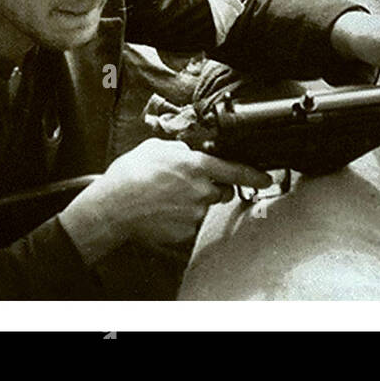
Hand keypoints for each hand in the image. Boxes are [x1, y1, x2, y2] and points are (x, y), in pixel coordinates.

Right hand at [61, 139, 271, 255]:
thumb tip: (190, 153)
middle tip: (187, 185)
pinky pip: (189, 223)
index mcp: (196, 166)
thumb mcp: (158, 147)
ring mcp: (194, 214)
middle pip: (220, 191)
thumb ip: (182, 149)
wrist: (113, 206)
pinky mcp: (184, 232)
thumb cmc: (132, 174)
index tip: (266, 178)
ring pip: (203, 207)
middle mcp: (201, 191)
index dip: (254, 175)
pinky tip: (162, 212)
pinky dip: (180, 218)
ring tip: (165, 198)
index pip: (235, 171)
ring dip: (192, 202)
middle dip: (212, 188)